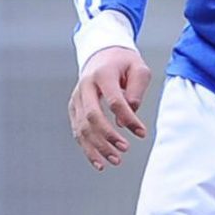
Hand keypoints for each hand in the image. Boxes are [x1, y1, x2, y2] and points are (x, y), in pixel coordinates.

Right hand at [69, 47, 152, 170]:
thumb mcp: (139, 69)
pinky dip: (87, 149)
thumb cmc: (123, 62)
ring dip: (98, 147)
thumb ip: (136, 92)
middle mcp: (85, 86)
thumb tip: (126, 120)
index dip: (128, 119)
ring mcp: (77, 98)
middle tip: (125, 148)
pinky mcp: (74, 107)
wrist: (102, 53)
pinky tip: (99, 162)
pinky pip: (77, 131)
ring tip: (115, 160)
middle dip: (108, 136)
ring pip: (82, 128)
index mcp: (102, 74)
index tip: (141, 132)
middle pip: (92, 116)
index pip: (114, 101)